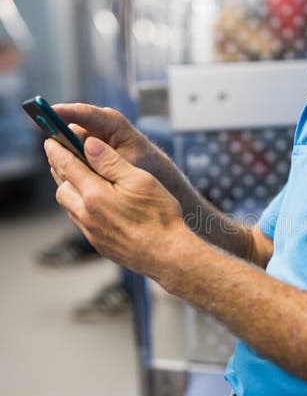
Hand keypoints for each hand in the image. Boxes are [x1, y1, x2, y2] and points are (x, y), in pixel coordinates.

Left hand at [44, 135, 183, 279]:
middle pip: (62, 188)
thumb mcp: (139, 179)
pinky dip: (82, 208)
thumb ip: (110, 161)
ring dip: (71, 191)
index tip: (50, 141)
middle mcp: (87, 214)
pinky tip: (97, 205)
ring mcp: (92, 232)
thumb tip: (89, 144)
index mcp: (95, 194)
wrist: (167, 255)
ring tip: (82, 180)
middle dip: (61, 171)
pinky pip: (81, 222)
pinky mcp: (99, 244)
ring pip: (70, 206)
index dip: (57, 151)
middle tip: (66, 158)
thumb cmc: (158, 216)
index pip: (67, 166)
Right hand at [53, 103, 154, 170]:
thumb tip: (80, 152)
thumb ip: (105, 157)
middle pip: (69, 130)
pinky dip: (69, 165)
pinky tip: (74, 177)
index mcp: (112, 123)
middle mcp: (97, 126)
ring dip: (66, 157)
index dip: (67, 111)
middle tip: (55, 154)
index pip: (86, 113)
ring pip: (66, 145)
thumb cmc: (143, 165)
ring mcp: (89, 137)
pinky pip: (68, 155)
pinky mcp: (83, 149)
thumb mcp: (127, 162)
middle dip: (61, 142)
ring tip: (73, 172)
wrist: (152, 174)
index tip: (50, 110)